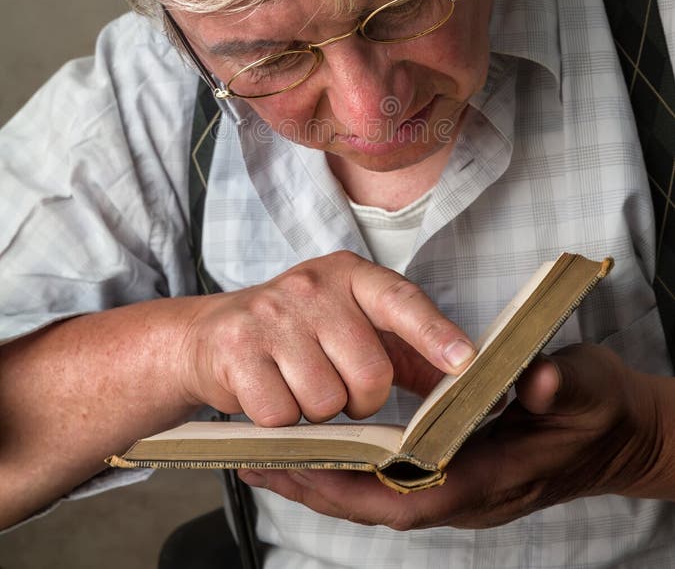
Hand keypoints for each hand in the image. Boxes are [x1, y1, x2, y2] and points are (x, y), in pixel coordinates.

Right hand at [178, 250, 475, 425]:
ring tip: (297, 385)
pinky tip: (269, 392)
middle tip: (335, 385)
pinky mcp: (238, 349)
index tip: (464, 360)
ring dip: (316, 412)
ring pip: (326, 401)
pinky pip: (282, 415)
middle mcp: (312, 286)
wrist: (210, 335)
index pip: (400, 300)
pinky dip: (280, 421)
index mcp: (349, 274)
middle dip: (359, 399)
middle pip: (369, 373)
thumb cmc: (295, 332)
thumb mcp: (349, 324)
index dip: (434, 332)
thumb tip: (458, 378)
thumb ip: (403, 350)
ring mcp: (272, 315)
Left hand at [239, 343, 669, 526]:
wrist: (624, 434)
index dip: (347, 485)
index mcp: (490, 478)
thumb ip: (559, 385)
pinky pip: (395, 482)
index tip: (293, 467)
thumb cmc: (601, 410)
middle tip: (257, 464)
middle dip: (317, 488)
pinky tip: (328, 448)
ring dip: (328, 481)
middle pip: (378, 503)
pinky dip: (356, 470)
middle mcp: (467, 493)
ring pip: (381, 496)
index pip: (409, 494)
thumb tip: (534, 381)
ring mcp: (462, 488)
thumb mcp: (585, 388)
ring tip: (273, 458)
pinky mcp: (461, 474)